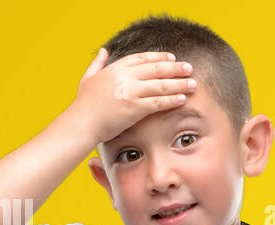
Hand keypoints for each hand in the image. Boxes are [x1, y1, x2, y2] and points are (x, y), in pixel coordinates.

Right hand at [68, 48, 197, 143]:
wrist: (81, 123)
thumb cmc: (83, 104)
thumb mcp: (88, 78)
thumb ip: (97, 63)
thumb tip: (103, 50)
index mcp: (115, 68)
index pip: (142, 58)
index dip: (159, 57)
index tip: (172, 57)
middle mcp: (124, 77)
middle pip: (156, 68)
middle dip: (175, 68)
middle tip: (189, 68)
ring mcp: (130, 92)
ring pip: (161, 84)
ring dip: (179, 83)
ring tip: (193, 84)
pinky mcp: (135, 108)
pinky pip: (158, 102)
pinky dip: (172, 99)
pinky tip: (182, 99)